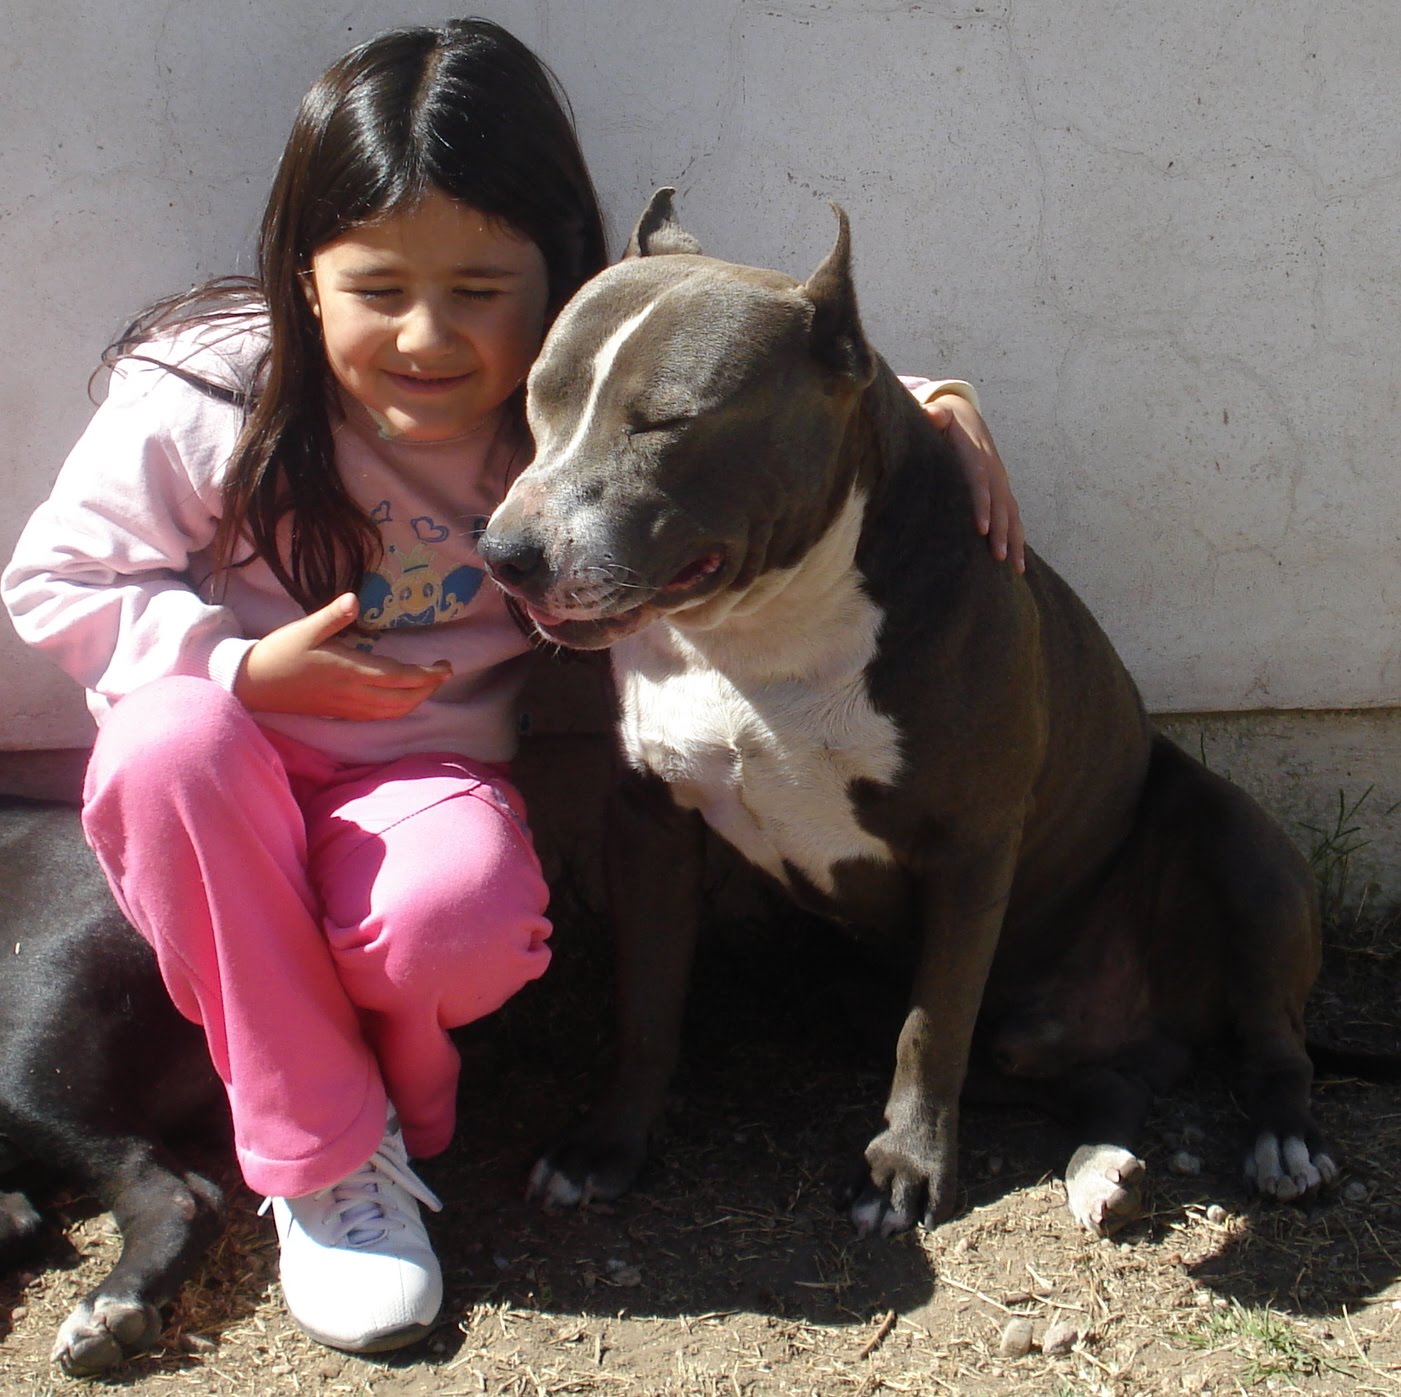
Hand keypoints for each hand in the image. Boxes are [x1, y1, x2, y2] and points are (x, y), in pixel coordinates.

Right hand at [234, 593, 452, 719]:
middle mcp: (355, 693)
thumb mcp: (305, 628)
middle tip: (443, 671)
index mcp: (351, 671)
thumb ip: (333, 615)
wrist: (254, 686)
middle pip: (404, 699)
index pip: (400, 677)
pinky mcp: (341, 713)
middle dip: (429, 688)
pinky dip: (398, 709)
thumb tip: (354, 598)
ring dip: (416, 700)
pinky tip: (402, 699)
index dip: (428, 675)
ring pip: (393, 711)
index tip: (446, 666)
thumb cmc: (280, 653)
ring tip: (428, 684)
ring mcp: (349, 707)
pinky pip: (379, 717)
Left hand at [923, 394, 1025, 572]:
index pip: (980, 482)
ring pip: (1011, 514)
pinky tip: (1017, 564)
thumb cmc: (945, 421)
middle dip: (1000, 531)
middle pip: (1000, 505)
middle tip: (997, 556)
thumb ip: (935, 416)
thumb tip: (930, 413)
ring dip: (1013, 541)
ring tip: (1015, 568)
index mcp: (976, 456)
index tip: (980, 527)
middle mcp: (994, 471)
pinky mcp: (1002, 492)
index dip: (982, 505)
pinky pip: (1013, 518)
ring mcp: (1001, 483)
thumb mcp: (939, 414)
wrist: (965, 416)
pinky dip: (1017, 540)